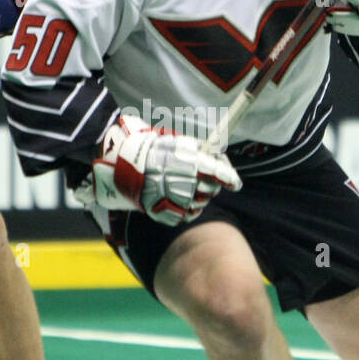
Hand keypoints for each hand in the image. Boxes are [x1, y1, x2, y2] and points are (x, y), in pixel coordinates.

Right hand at [83, 115, 241, 225]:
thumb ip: (201, 151)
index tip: (235, 183)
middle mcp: (187, 183)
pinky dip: (183, 210)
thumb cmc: (153, 149)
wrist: (123, 164)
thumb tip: (218, 155)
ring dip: (196, 198)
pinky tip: (174, 199)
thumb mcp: (179, 143)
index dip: (230, 179)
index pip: (220, 174)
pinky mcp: (165, 213)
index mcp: (192, 163)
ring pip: (199, 205)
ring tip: (183, 188)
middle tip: (199, 179)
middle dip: (209, 185)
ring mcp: (176, 200)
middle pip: (211, 191)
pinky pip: (184, 216)